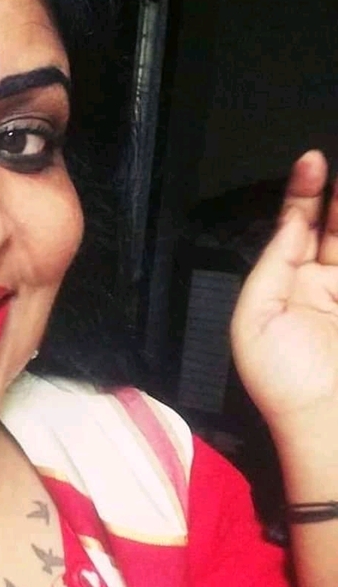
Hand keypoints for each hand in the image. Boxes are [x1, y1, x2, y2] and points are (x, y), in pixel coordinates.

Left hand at [231, 150, 337, 433]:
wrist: (332, 425)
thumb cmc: (285, 380)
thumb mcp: (255, 320)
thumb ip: (273, 266)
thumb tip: (292, 223)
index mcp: (288, 289)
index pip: (295, 231)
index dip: (302, 196)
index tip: (311, 162)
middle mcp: (325, 286)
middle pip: (335, 228)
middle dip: (336, 195)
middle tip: (335, 162)